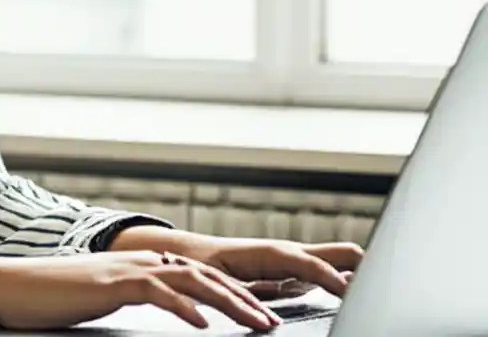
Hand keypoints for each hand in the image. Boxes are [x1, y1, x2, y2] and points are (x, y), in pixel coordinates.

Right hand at [0, 250, 283, 331]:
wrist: (12, 285)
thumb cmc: (50, 299)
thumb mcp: (101, 299)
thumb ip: (129, 300)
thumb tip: (155, 311)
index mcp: (142, 267)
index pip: (200, 277)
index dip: (235, 294)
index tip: (262, 313)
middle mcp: (142, 262)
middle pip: (207, 276)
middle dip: (246, 299)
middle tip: (276, 322)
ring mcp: (128, 271)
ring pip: (193, 281)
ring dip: (231, 303)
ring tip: (258, 324)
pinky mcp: (113, 284)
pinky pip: (157, 293)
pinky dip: (184, 308)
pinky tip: (204, 325)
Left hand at [184, 236, 363, 298]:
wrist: (194, 256)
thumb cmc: (204, 265)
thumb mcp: (220, 283)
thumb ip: (244, 298)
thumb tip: (264, 320)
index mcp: (274, 253)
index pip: (312, 264)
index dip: (331, 278)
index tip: (348, 292)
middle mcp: (293, 255)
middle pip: (344, 254)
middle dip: (366, 266)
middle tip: (381, 290)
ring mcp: (300, 264)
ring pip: (343, 262)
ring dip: (361, 275)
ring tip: (377, 296)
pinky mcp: (299, 274)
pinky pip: (331, 276)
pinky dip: (347, 284)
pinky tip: (355, 299)